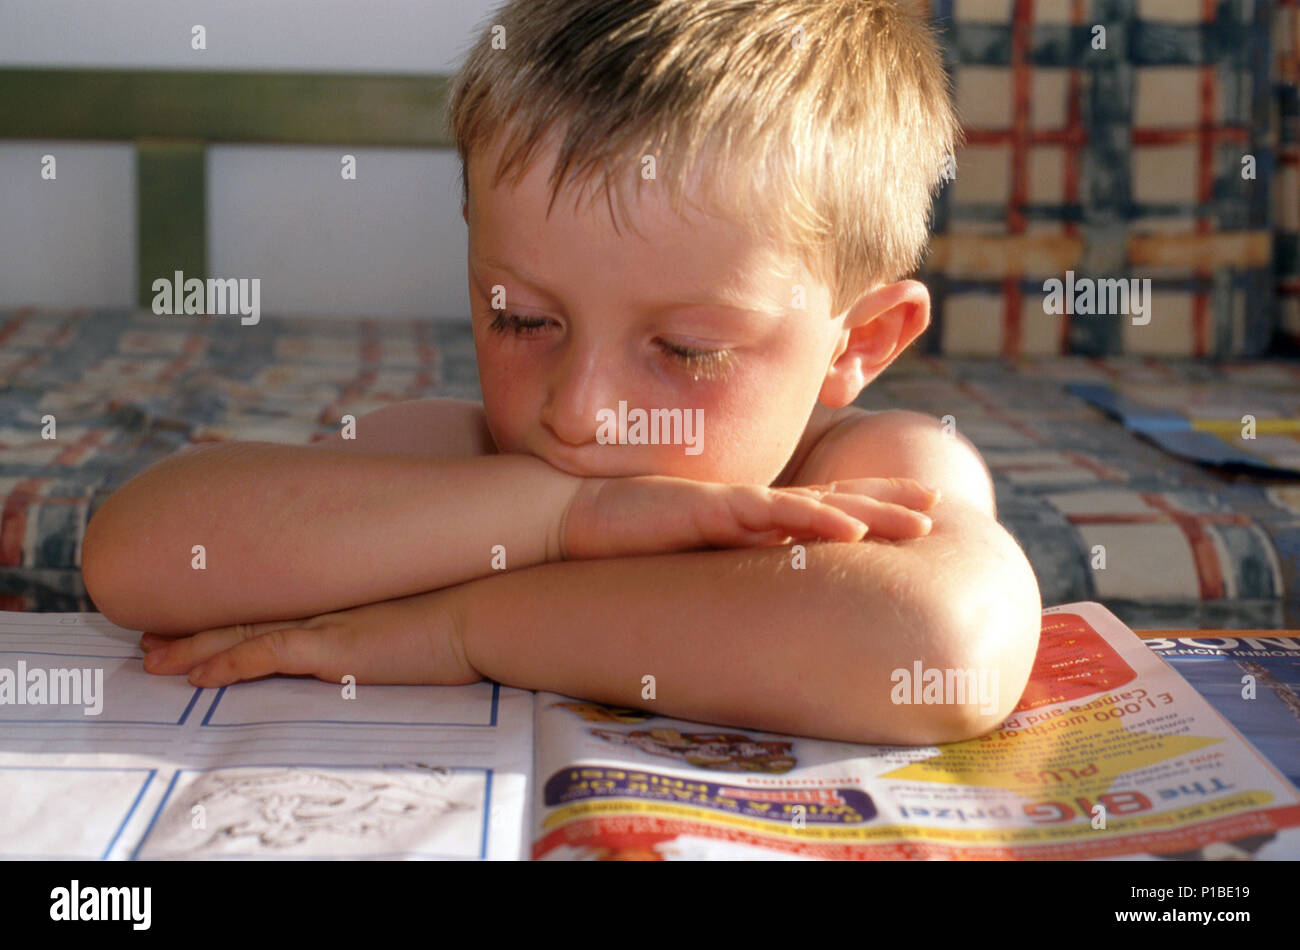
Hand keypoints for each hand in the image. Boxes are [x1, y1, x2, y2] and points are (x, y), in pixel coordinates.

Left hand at [138, 588, 477, 687]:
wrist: (488, 607)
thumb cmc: (470, 605)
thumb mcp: (425, 601)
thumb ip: (397, 602)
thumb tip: (393, 611)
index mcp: (344, 590)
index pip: (274, 595)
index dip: (230, 606)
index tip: (196, 611)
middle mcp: (326, 599)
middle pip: (244, 609)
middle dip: (193, 626)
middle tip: (151, 636)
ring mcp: (328, 620)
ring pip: (241, 631)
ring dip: (193, 647)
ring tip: (153, 658)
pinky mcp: (334, 646)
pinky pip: (265, 655)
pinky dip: (227, 663)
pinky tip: (197, 677)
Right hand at [559, 475, 940, 559]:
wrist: (579, 515)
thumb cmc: (633, 535)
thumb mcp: (697, 552)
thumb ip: (735, 558)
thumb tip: (773, 578)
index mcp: (753, 514)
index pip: (826, 506)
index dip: (872, 504)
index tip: (918, 509)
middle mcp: (754, 505)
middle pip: (836, 498)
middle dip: (890, 500)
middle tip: (938, 505)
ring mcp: (738, 504)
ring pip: (819, 503)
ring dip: (873, 511)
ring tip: (920, 520)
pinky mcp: (715, 509)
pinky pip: (774, 514)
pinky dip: (815, 518)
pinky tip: (849, 527)